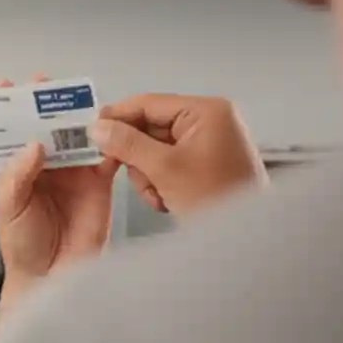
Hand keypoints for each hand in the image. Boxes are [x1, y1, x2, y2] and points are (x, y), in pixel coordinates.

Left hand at [0, 78, 121, 307]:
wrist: (53, 278)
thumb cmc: (23, 245)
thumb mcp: (10, 208)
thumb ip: (17, 175)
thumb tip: (34, 144)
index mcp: (20, 168)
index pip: (13, 132)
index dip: (9, 110)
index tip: (6, 87)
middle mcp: (47, 165)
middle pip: (47, 126)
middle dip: (47, 105)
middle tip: (47, 85)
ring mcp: (75, 172)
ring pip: (78, 135)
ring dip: (80, 117)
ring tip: (81, 100)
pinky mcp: (100, 183)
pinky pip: (108, 156)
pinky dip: (112, 141)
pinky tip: (112, 128)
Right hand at [88, 94, 266, 215]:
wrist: (249, 240)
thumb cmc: (215, 198)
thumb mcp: (164, 169)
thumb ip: (127, 144)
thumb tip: (98, 128)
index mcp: (206, 111)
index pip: (149, 103)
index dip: (118, 116)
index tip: (92, 131)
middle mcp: (210, 121)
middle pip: (151, 127)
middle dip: (139, 156)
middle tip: (130, 174)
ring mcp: (210, 143)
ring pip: (156, 149)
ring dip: (148, 174)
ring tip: (158, 195)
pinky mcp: (207, 164)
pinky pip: (170, 163)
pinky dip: (162, 181)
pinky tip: (167, 199)